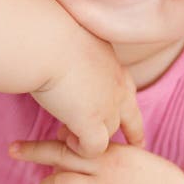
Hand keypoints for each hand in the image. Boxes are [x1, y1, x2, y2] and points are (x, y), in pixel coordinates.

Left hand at [8, 127, 183, 183]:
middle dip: (33, 153)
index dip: (47, 140)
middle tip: (13, 151)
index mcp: (112, 152)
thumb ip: (107, 151)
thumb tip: (78, 143)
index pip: (72, 140)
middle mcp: (105, 170)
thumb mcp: (134, 158)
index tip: (27, 141)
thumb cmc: (159, 183)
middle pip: (59, 157)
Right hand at [30, 25, 144, 158]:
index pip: (126, 87)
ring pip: (109, 133)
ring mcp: (108, 106)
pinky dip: (79, 148)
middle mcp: (117, 86)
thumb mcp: (75, 41)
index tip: (129, 113)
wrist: (47, 42)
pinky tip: (62, 137)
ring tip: (63, 133)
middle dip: (132, 132)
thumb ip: (78, 54)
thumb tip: (62, 51)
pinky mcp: (92, 123)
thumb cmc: (50, 34)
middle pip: (130, 116)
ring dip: (90, 137)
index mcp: (112, 64)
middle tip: (136, 144)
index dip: (125, 102)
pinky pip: (93, 148)